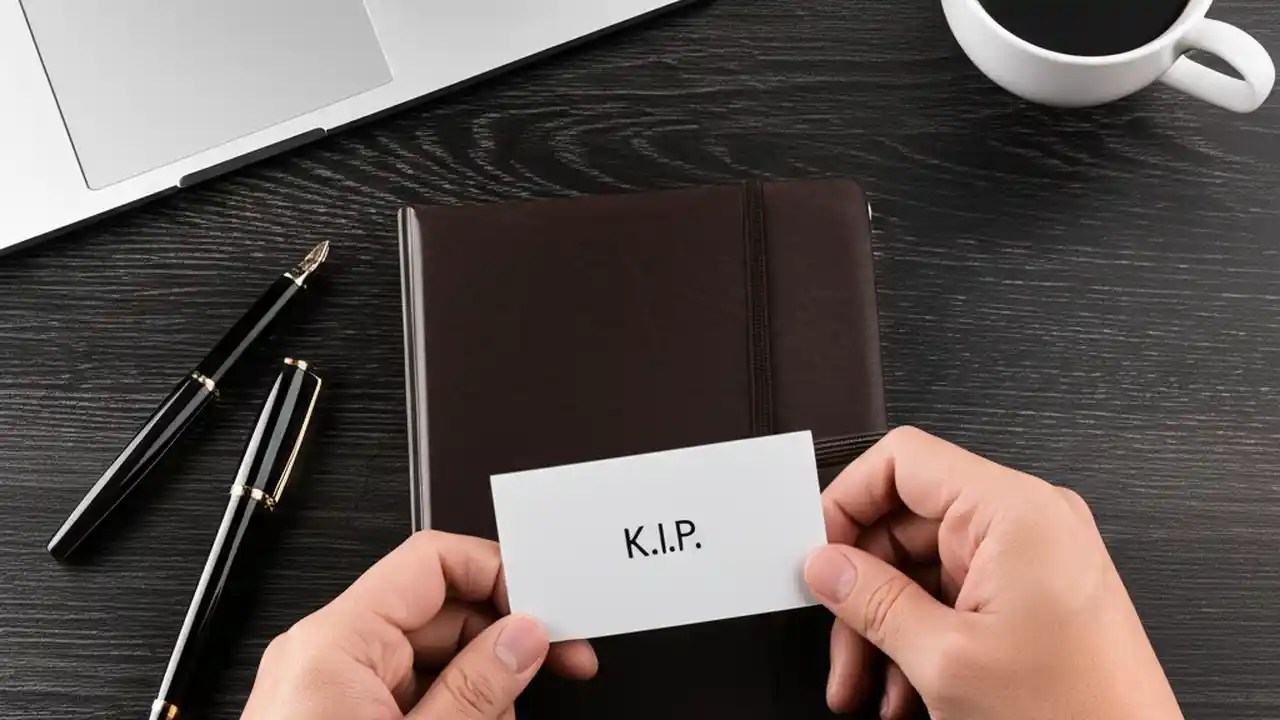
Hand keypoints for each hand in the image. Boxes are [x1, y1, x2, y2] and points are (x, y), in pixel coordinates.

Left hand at [242, 531, 596, 718]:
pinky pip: (406, 692)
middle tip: (557, 663)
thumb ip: (481, 687)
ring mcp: (326, 689)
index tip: (545, 606)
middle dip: (499, 639)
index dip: (498, 572)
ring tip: (502, 719)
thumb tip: (525, 638)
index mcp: (336, 641)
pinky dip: (450, 709)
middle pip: (438, 610)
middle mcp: (324, 654)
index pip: (432, 561)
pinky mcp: (333, 719)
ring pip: (429, 655)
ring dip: (480, 684)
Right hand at [804, 427, 1183, 719]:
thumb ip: (873, 601)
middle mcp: (1029, 523)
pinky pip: (953, 596)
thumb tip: (826, 565)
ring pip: (922, 568)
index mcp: (1014, 512)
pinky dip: (920, 637)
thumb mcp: (945, 659)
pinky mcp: (1034, 595)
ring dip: (884, 626)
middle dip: (862, 588)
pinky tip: (900, 689)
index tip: (819, 549)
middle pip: (906, 523)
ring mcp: (1033, 560)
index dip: (849, 499)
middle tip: (836, 635)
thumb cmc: (1077, 716)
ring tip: (864, 683)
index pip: (905, 460)